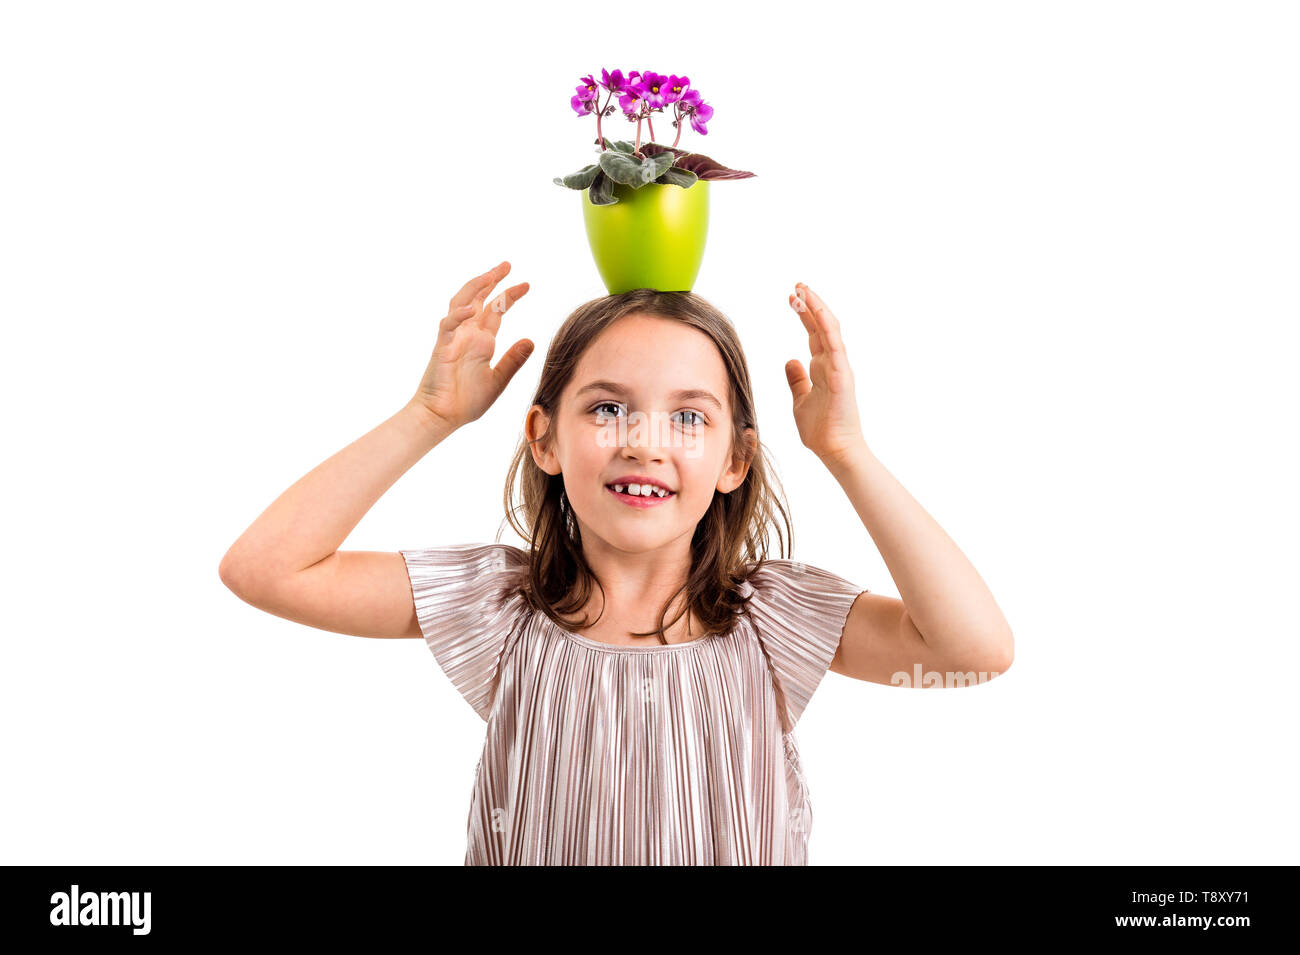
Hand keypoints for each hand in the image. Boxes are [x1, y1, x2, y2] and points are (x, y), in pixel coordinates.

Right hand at [409, 261, 531, 429]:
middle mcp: (467, 335)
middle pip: (478, 298)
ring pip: (460, 304)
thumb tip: (531, 340)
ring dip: (474, 289)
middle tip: (506, 264)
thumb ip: (513, 360)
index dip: (509, 295)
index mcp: (481, 341)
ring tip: (489, 276)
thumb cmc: (466, 401)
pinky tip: (469, 309)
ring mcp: (453, 339)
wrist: (443, 418)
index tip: (526, 284)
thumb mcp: (499, 380)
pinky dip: (456, 316)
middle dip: (491, 280)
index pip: (496, 310)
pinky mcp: (441, 348)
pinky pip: (447, 327)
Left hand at [785, 282, 865, 462]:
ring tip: (802, 291)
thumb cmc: (820, 430)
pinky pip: (834, 346)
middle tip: (797, 285)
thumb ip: (797, 379)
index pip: (814, 333)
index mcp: (823, 367)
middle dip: (810, 304)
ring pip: (829, 330)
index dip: (805, 314)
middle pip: (822, 326)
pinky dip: (826, 327)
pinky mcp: (841, 376)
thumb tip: (790, 361)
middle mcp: (833, 363)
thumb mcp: (800, 400)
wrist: (835, 450)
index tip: (792, 296)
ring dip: (816, 309)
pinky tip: (817, 311)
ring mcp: (839, 368)